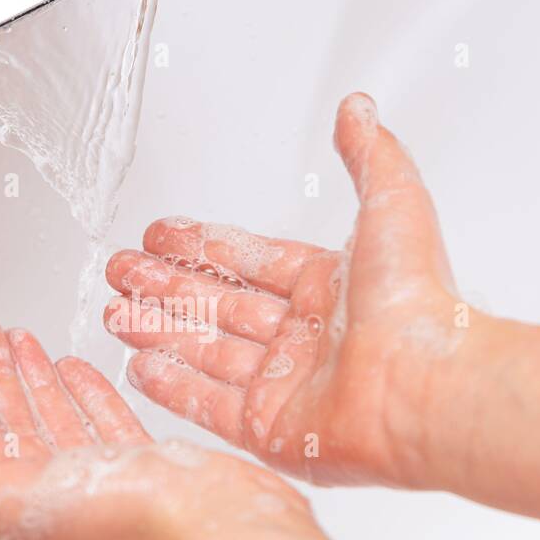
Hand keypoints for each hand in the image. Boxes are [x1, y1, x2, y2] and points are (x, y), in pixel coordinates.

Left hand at [0, 315, 319, 539]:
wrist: (220, 536)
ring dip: (28, 379)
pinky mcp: (145, 474)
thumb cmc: (121, 526)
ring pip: (51, 421)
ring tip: (14, 335)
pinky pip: (103, 426)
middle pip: (4, 422)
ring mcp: (99, 488)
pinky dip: (84, 395)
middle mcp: (48, 501)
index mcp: (6, 510)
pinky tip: (77, 367)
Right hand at [104, 92, 474, 487]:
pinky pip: (210, 406)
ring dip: (158, 332)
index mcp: (329, 289)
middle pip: (219, 306)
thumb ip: (368, 154)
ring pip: (206, 353)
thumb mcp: (392, 203)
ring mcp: (286, 387)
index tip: (162, 234)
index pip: (250, 261)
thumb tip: (357, 107)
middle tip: (122, 271)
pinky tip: (138, 367)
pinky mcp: (272, 433)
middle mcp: (306, 338)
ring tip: (115, 314)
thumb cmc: (415, 302)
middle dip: (165, 287)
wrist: (424, 387)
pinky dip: (172, 387)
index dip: (204, 245)